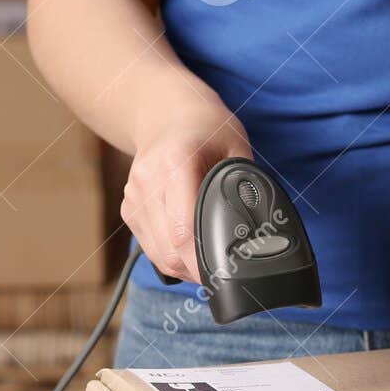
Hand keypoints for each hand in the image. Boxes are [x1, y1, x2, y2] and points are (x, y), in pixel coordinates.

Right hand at [122, 99, 251, 281]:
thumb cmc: (208, 130)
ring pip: (158, 255)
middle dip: (197, 271)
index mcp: (176, 163)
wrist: (167, 114)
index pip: (183, 231)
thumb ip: (246, 184)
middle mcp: (148, 181)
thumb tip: (261, 225)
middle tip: (223, 276)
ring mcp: (134, 196)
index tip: (225, 275)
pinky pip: (149, 247)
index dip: (204, 261)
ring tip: (208, 265)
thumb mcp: (237, 148)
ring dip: (183, 269)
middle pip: (169, 250)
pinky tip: (189, 252)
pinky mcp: (128, 208)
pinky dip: (169, 258)